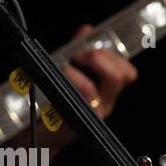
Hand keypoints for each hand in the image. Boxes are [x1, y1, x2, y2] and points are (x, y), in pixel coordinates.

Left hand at [48, 23, 137, 146]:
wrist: (37, 136)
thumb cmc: (53, 104)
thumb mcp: (68, 74)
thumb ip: (77, 50)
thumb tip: (87, 29)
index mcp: (106, 91)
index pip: (127, 73)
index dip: (115, 55)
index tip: (93, 45)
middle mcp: (104, 103)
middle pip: (120, 76)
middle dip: (99, 57)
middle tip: (78, 55)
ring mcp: (90, 115)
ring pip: (93, 88)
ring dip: (76, 72)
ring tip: (65, 68)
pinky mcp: (73, 122)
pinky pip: (71, 102)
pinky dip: (64, 85)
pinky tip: (55, 82)